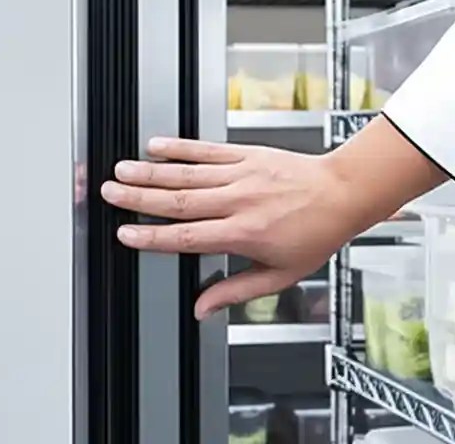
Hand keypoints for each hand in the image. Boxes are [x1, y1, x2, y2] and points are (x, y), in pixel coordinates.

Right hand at [101, 138, 377, 319]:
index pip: (188, 237)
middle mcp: (239, 201)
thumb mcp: (280, 275)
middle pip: (178, 200)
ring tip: (121, 170)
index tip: (126, 233)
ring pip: (187, 173)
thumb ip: (236, 290)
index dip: (153, 236)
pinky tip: (156, 145)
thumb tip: (203, 308)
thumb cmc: (316, 234)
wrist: (344, 192)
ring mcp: (241, 175)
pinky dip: (180, 147)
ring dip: (151, 171)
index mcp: (244, 234)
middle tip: (110, 194)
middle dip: (139, 197)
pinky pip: (207, 150)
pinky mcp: (247, 154)